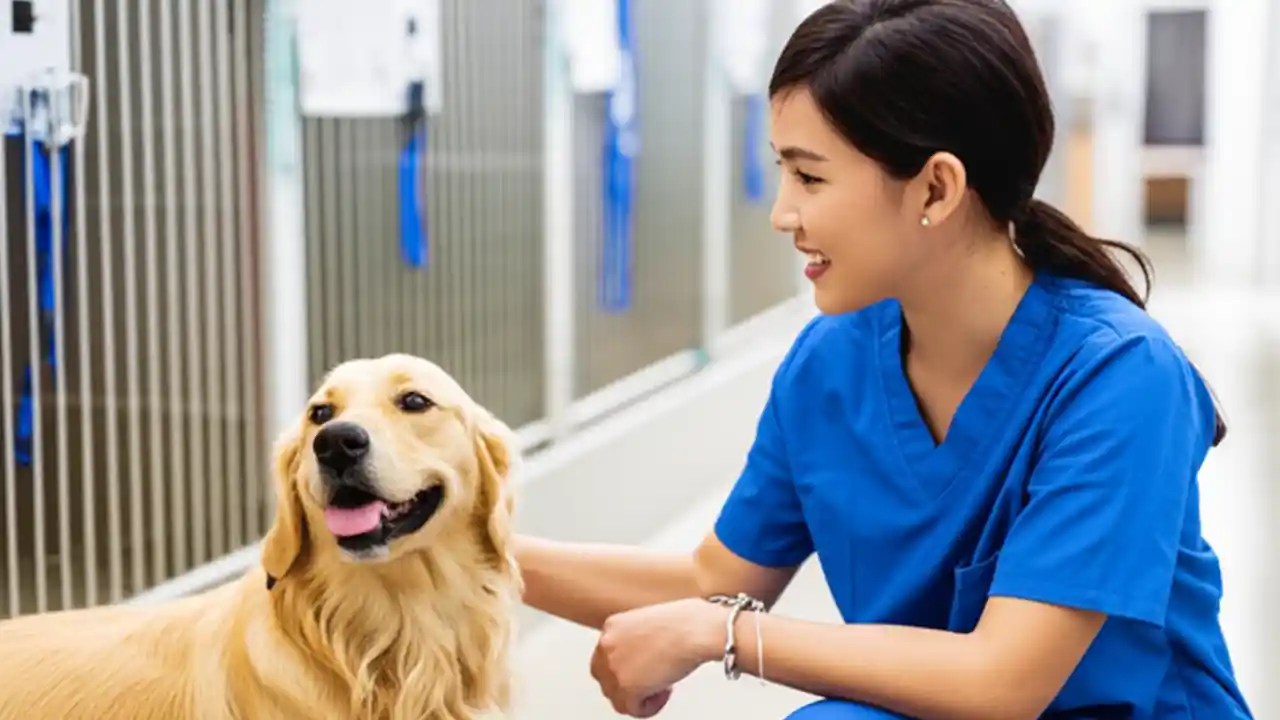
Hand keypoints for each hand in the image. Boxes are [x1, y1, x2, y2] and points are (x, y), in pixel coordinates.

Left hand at [590, 598, 726, 716]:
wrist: (696, 629)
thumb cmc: (687, 620)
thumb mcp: (651, 620)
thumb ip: (637, 638)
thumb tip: (642, 655)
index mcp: (612, 626)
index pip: (604, 657)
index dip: (627, 666)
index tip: (644, 667)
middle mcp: (607, 645)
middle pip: (605, 678)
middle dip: (628, 683)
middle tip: (652, 680)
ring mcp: (614, 668)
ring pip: (617, 697)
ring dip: (639, 696)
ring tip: (661, 686)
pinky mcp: (627, 688)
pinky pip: (633, 709)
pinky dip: (650, 707)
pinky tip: (665, 692)